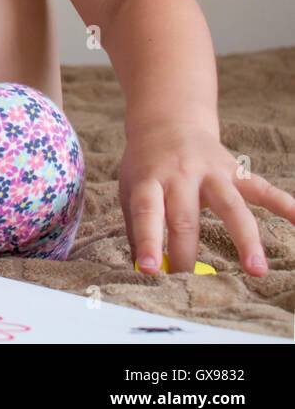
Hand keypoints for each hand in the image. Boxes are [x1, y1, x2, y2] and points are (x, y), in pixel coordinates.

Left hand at [119, 122, 294, 275]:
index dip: (148, 241)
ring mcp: (212, 172)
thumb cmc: (146, 166)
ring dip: (245, 239)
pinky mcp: (237, 171)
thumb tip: (145, 271)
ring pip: (232, 207)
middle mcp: (181, 175)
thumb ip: (138, 227)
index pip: (147, 212)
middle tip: (188, 284)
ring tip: (256, 270)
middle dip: (187, 253)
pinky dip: (285, 205)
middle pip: (186, 217)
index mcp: (150, 179)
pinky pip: (264, 190)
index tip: (149, 269)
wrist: (168, 123)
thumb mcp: (130, 188)